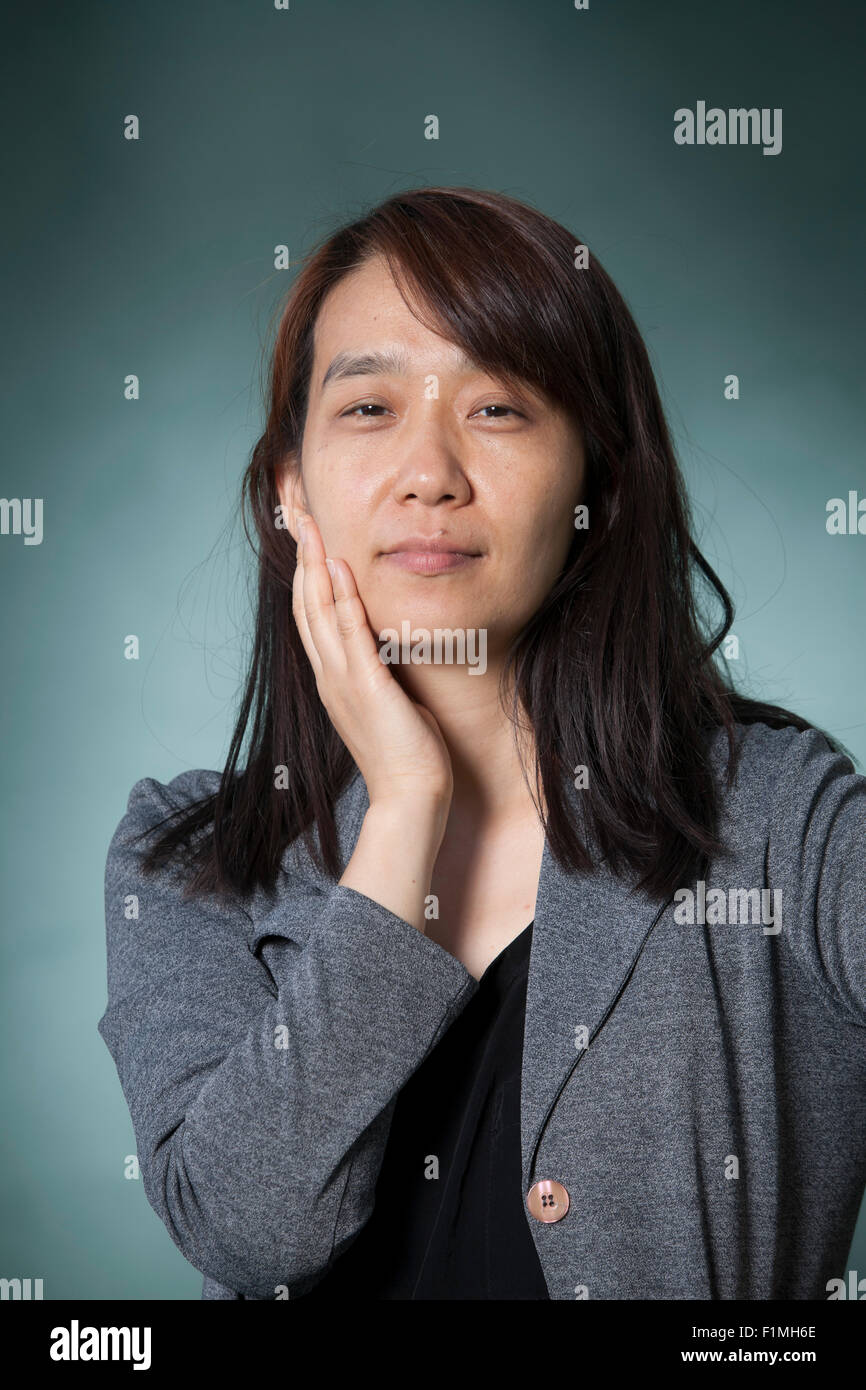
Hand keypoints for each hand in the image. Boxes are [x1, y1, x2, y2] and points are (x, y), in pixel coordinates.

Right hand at [292, 512, 453, 812]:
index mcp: (332, 677)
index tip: (306, 538)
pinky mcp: (366, 687)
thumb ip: (378, 670)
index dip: (306, 574)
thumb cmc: (405, 752)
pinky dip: (343, 600)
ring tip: (311, 528)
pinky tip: (341, 570)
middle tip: (298, 515)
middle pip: (305, 604)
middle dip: (302, 557)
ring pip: (319, 612)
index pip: (311, 615)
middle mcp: (329, 675)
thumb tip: (383, 645)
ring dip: (315, 566)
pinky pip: (351, 635)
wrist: (409, 795)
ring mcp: (342, 681)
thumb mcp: (388, 701)